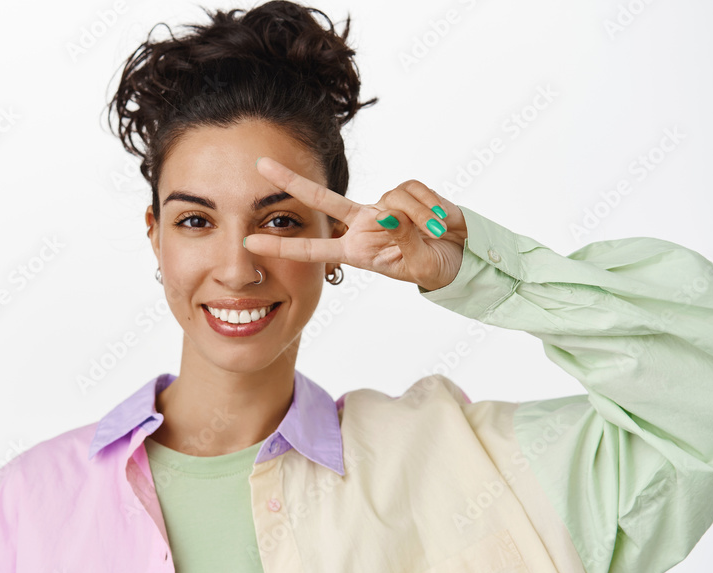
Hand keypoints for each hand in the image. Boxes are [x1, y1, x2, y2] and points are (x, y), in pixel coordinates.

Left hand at [245, 156, 467, 291]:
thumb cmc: (435, 268)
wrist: (461, 256)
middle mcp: (364, 224)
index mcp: (357, 249)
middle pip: (321, 199)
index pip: (313, 248)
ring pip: (391, 200)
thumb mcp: (417, 265)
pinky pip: (413, 191)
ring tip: (436, 234)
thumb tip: (389, 216)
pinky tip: (440, 220)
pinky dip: (431, 207)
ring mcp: (384, 206)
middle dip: (291, 182)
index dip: (282, 244)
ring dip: (420, 218)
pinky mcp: (406, 192)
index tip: (251, 241)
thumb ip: (403, 242)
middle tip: (261, 164)